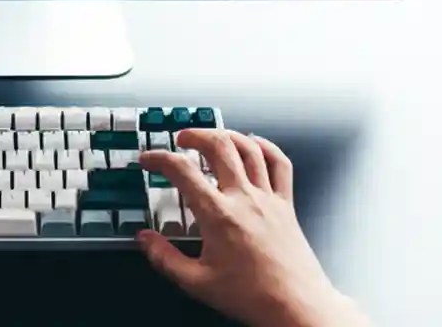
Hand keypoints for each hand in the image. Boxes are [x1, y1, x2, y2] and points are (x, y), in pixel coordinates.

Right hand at [138, 131, 368, 326]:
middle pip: (219, 146)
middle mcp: (244, 199)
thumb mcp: (196, 283)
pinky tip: (254, 144)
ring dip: (226, 135)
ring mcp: (268, 198)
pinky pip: (280, 164)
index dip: (159, 158)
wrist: (295, 307)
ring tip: (212, 136)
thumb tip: (145, 240)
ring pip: (248, 148)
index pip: (182, 171)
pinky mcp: (286, 204)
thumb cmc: (252, 296)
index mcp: (218, 216)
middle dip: (195, 135)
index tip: (149, 160)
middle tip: (181, 139)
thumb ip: (165, 259)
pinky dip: (266, 146)